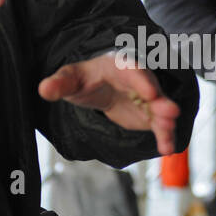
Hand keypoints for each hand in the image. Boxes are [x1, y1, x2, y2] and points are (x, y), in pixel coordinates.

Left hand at [38, 53, 180, 155]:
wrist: (98, 87)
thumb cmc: (85, 78)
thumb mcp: (71, 79)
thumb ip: (59, 83)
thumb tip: (44, 89)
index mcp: (120, 65)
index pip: (132, 70)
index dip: (142, 80)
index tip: (150, 92)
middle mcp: (139, 80)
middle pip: (152, 90)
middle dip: (162, 101)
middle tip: (171, 113)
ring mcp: (147, 99)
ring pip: (159, 109)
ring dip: (166, 121)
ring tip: (169, 131)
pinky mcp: (148, 116)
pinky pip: (159, 127)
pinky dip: (165, 137)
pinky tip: (168, 149)